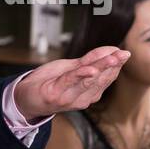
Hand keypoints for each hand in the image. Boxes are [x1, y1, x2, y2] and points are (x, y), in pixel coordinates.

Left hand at [13, 46, 130, 122]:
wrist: (25, 98)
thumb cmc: (50, 82)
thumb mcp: (72, 68)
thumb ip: (91, 60)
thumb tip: (112, 49)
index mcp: (90, 93)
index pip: (107, 77)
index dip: (116, 64)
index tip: (125, 53)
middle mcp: (83, 99)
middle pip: (100, 78)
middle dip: (113, 65)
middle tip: (123, 54)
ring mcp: (69, 98)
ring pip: (88, 79)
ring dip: (101, 68)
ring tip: (113, 59)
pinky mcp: (55, 94)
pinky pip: (70, 82)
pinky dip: (81, 76)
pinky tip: (90, 70)